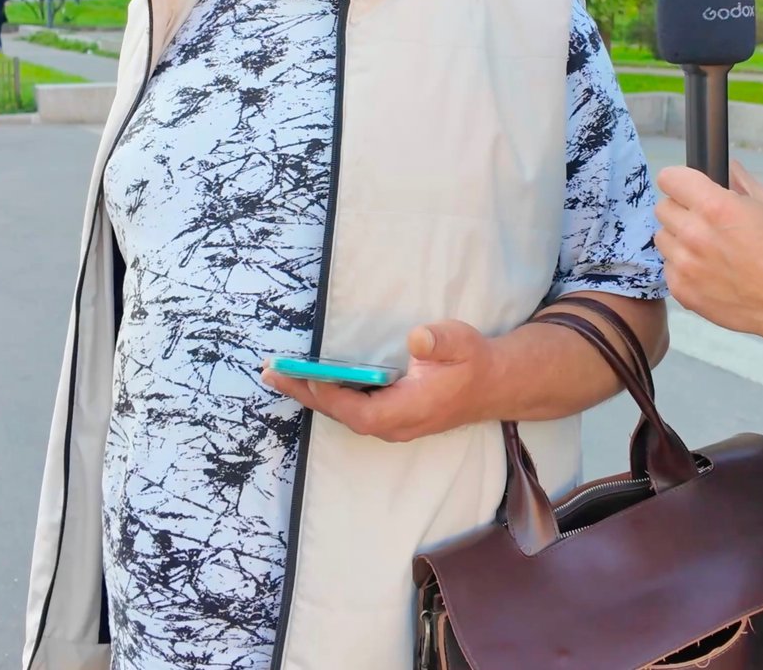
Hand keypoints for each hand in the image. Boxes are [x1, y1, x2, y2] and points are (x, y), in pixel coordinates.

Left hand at [260, 321, 495, 442]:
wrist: (491, 384)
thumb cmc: (472, 362)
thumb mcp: (460, 343)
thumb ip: (439, 341)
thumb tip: (417, 339)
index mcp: (409, 410)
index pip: (360, 412)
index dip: (330, 396)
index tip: (303, 376)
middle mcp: (395, 424)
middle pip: (342, 414)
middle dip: (305, 393)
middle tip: (271, 373)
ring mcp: (392, 423)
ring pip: (344, 413)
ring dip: (312, 393)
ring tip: (279, 375)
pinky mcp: (389, 415)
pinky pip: (351, 408)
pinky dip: (327, 393)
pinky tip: (310, 379)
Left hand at [653, 163, 762, 348]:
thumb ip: (741, 181)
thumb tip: (726, 166)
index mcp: (714, 206)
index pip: (669, 178)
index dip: (679, 181)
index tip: (688, 189)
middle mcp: (692, 233)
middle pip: (662, 208)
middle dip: (680, 210)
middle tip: (703, 221)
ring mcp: (684, 264)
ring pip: (662, 238)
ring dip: (678, 239)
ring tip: (704, 248)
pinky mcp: (681, 289)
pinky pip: (668, 267)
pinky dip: (682, 267)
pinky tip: (706, 271)